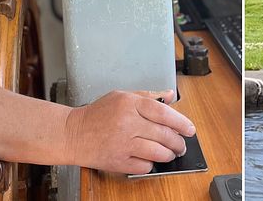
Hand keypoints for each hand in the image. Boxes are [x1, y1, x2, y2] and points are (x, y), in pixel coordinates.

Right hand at [64, 90, 194, 173]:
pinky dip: (151, 164)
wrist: (72, 134)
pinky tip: (150, 159)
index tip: (190, 129)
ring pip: (157, 152)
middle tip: (181, 145)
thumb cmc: (97, 114)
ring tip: (170, 153)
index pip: (163, 113)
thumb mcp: (121, 96)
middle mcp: (127, 123)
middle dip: (178, 142)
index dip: (181, 122)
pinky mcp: (118, 161)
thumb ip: (148, 96)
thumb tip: (169, 96)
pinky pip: (144, 166)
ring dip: (168, 155)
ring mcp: (123, 144)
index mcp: (130, 104)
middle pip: (164, 134)